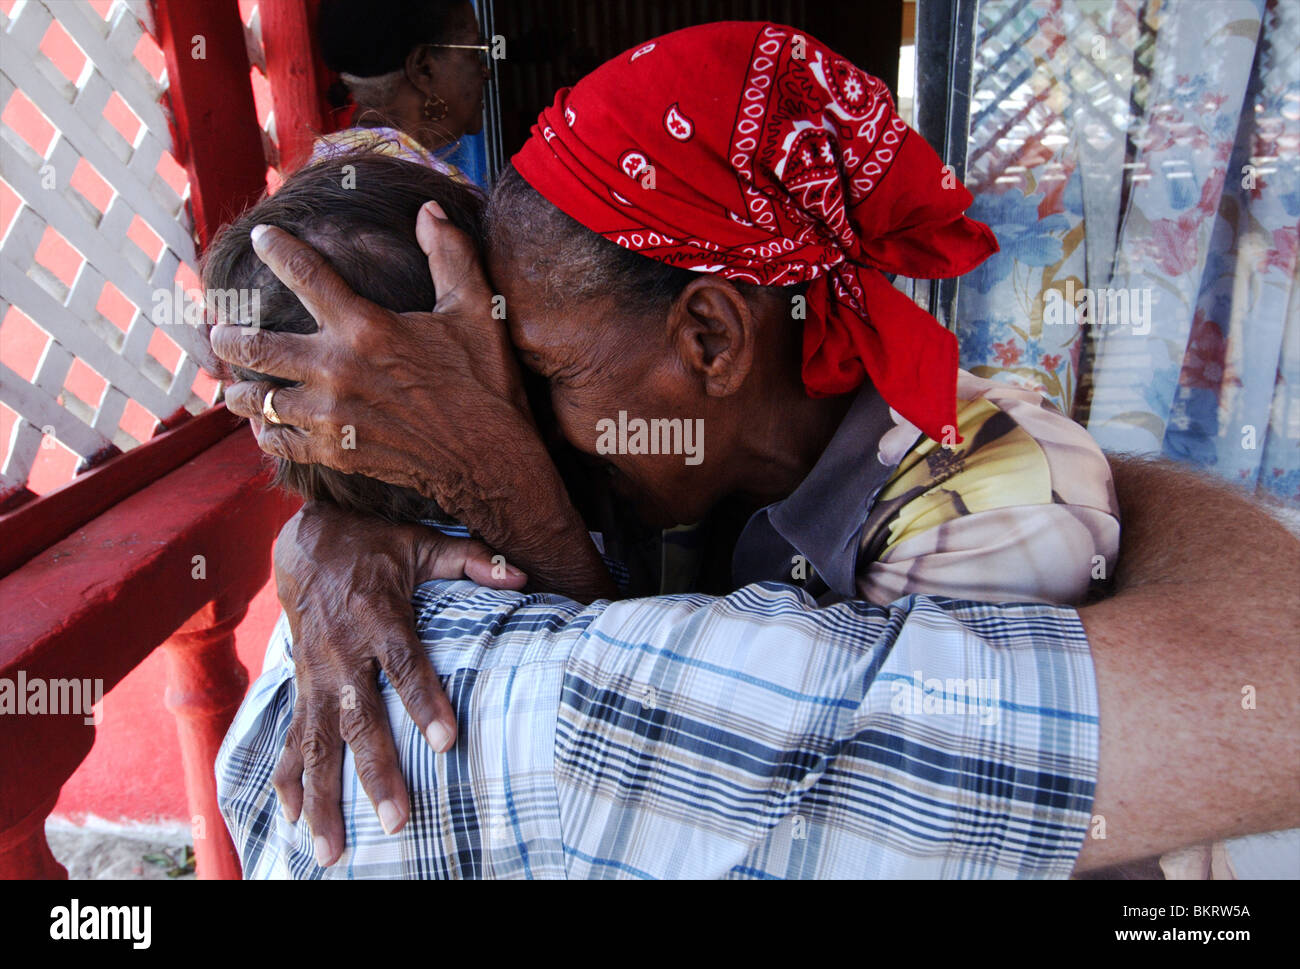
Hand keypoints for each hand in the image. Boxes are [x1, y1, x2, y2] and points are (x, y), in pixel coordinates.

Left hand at [210, 203, 612, 598]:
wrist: (488, 459)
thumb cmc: (484, 383)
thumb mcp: (475, 310)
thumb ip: (450, 254)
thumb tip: (429, 210)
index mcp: (366, 327)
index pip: (306, 275)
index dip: (277, 250)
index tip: (261, 238)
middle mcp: (337, 369)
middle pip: (257, 347)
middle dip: (228, 337)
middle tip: (217, 330)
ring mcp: (330, 414)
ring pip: (259, 400)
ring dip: (239, 392)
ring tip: (231, 388)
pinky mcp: (334, 450)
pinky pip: (279, 442)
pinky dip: (265, 434)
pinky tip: (263, 427)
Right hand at [270, 501, 526, 866]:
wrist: (304, 542)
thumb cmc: (373, 547)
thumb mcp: (422, 544)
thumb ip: (471, 561)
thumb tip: (522, 574)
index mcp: (377, 614)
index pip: (404, 663)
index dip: (424, 701)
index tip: (446, 741)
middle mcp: (341, 651)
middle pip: (358, 719)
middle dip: (375, 772)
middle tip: (395, 820)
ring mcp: (314, 674)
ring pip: (315, 742)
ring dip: (322, 796)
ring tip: (332, 848)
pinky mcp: (299, 685)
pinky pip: (289, 736)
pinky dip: (288, 778)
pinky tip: (293, 817)